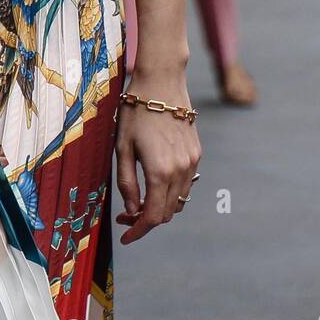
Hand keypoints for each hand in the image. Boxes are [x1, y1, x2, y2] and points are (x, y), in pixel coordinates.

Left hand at [114, 72, 201, 244]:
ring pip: (178, 201)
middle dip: (146, 220)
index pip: (152, 217)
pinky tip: (155, 182)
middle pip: (166, 212)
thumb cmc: (135, 112)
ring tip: (139, 200)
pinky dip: (171, 191)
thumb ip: (126, 182)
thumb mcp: (122, 147)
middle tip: (125, 215)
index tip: (125, 237)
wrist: (161, 82)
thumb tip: (131, 211)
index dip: (138, 231)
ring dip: (160, 207)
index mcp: (159, 171)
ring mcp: (192, 162)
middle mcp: (180, 171)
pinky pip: (186, 184)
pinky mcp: (197, 153)